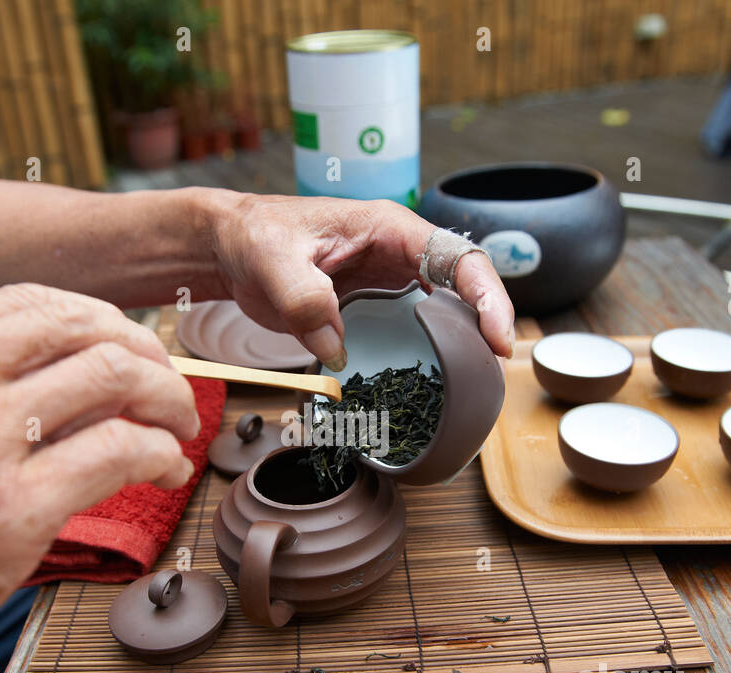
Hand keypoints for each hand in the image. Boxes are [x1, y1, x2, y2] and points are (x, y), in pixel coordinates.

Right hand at [0, 283, 199, 672]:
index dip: (98, 321)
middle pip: (82, 326)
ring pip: (114, 376)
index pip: (31, 301)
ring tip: (174, 426)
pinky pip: (121, 449)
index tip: (124, 348)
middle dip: (143, 350)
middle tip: (165, 386)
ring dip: (165, 397)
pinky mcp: (10, 509)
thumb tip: (67, 369)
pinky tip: (164, 469)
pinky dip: (160, 452)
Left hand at [209, 194, 515, 369]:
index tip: (497, 337)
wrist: (233, 248)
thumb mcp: (273, 260)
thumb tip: (335, 348)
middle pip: (464, 287)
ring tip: (471, 384)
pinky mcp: (373, 310)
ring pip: (443, 312)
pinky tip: (424, 386)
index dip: (487, 295)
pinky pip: (410, 333)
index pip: (457, 256)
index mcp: (389, 229)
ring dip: (460, 345)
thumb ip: (303, 298)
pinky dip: (422, 357)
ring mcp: (388, 284)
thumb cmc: (256, 235)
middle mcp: (398, 255)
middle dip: (487, 325)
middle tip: (492, 370)